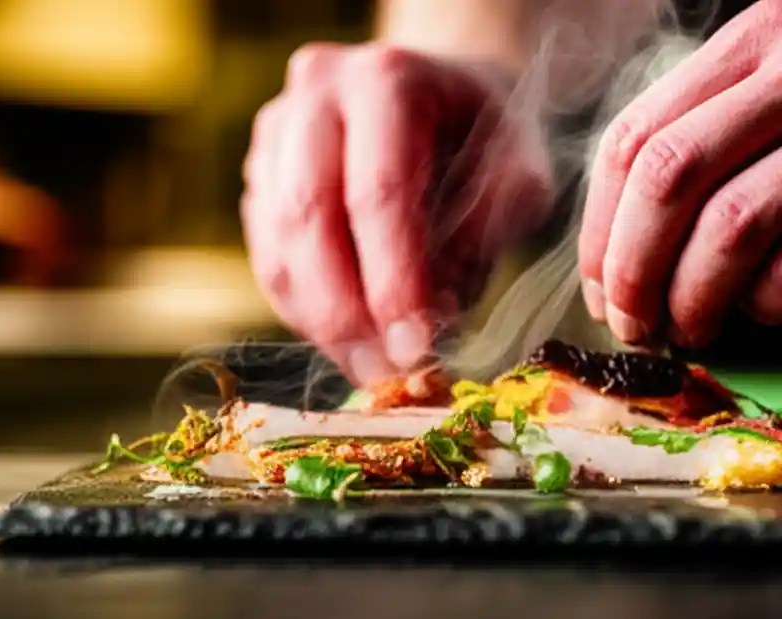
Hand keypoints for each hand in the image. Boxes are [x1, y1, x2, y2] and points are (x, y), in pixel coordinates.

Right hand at [243, 42, 552, 385]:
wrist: (447, 93)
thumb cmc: (491, 135)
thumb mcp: (520, 174)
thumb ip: (484, 236)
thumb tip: (434, 319)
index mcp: (387, 79)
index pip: (377, 192)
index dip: (393, 280)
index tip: (416, 350)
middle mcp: (317, 93)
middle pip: (310, 217)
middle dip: (348, 313)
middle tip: (387, 376)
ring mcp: (277, 130)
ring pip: (278, 243)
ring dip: (322, 323)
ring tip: (373, 371)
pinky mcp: (261, 172)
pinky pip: (267, 255)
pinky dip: (304, 311)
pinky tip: (350, 344)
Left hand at [578, 0, 781, 347]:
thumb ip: (730, 130)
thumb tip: (636, 237)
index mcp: (770, 33)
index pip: (641, 132)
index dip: (602, 225)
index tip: (604, 282)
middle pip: (669, 176)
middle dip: (630, 269)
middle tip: (632, 322)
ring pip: (730, 226)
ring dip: (691, 300)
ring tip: (691, 330)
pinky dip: (766, 306)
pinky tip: (766, 311)